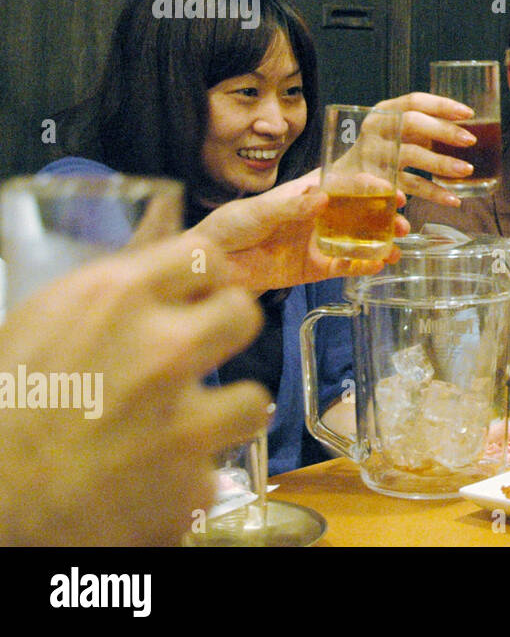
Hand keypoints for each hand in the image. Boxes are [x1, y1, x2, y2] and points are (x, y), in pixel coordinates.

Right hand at [0, 237, 270, 545]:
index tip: (202, 296)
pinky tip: (147, 484)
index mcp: (116, 298)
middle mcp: (163, 349)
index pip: (205, 257)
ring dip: (222, 416)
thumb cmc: (6, 406)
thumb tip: (173, 283)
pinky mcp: (194, 486)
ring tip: (180, 431)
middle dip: (225, 334)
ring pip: (252, 399)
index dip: (205, 280)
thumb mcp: (49, 322)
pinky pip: (214, 471)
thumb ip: (117, 299)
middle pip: (242, 314)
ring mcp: (185, 420)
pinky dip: (186, 481)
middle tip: (202, 356)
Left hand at [186, 174, 408, 291]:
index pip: (342, 182)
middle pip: (358, 211)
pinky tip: (380, 265)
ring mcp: (317, 242)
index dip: (368, 183)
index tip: (389, 187)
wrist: (210, 266)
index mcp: (303, 194)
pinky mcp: (314, 269)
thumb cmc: (228, 227)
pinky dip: (364, 265)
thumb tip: (322, 198)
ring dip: (380, 240)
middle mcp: (316, 216)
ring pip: (357, 239)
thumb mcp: (257, 212)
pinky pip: (345, 266)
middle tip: (403, 219)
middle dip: (383, 214)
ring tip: (398, 244)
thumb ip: (290, 208)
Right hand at [370, 92, 477, 205]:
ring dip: (441, 163)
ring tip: (467, 169)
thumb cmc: (383, 148)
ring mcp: (374, 156)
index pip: (414, 101)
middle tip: (470, 140)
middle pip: (411, 123)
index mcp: (384, 112)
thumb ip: (424, 126)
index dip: (441, 105)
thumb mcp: (398, 130)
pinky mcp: (377, 182)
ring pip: (410, 154)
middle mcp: (376, 130)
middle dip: (443, 130)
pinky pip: (409, 185)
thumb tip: (467, 124)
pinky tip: (453, 199)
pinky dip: (433, 193)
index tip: (468, 113)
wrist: (345, 178)